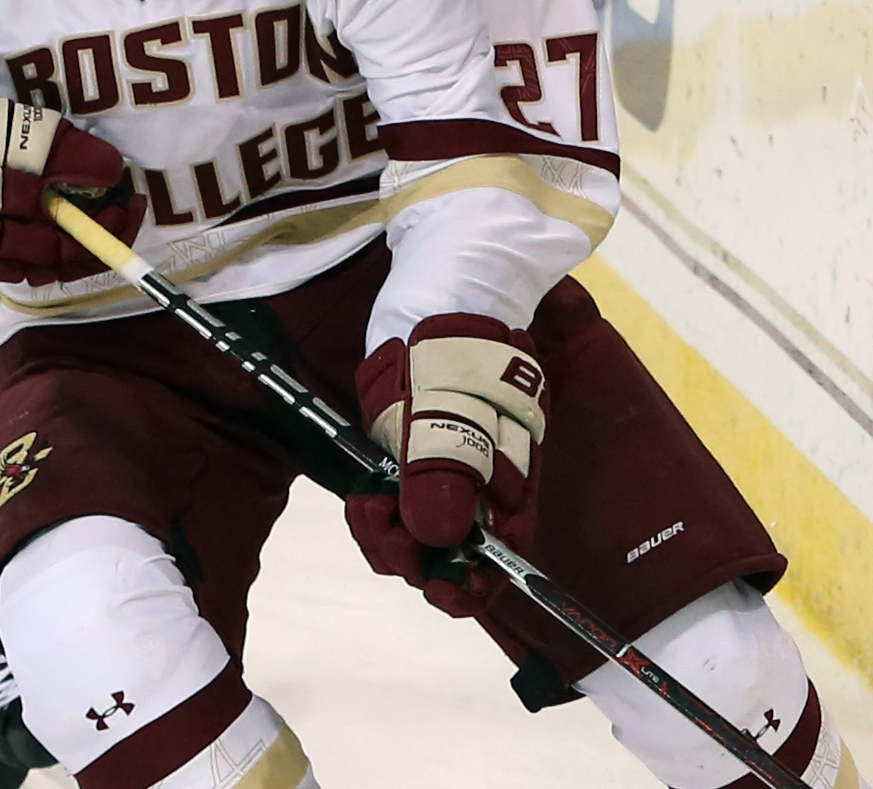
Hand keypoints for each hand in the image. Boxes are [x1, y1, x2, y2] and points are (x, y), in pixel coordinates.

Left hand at [346, 314, 547, 615]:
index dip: (463, 585)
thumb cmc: (454, 344)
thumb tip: (439, 539)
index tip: (429, 578)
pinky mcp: (411, 458)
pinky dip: (379, 512)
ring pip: (418, 537)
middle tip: (379, 525)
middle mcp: (481, 491)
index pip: (494, 565)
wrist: (439, 291)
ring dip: (390, 538)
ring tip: (368, 508)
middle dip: (412, 559)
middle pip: (451, 559)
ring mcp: (444, 473)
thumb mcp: (447, 403)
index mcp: (510, 488)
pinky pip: (397, 506)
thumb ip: (445, 467)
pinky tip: (366, 497)